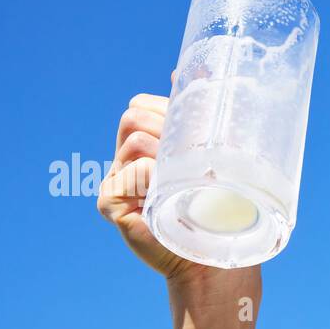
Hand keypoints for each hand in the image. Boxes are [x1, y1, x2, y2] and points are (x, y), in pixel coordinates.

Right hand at [97, 91, 206, 282]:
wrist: (216, 259)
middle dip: (168, 127)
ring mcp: (115, 182)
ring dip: (167, 154)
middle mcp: (125, 162)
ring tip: (186, 181)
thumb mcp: (214, 156)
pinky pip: (131, 171)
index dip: (167, 110)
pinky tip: (167, 196)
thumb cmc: (220, 211)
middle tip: (195, 159)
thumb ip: (196, 114)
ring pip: (134, 138)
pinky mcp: (110, 202)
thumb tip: (186, 69)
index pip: (140, 106)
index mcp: (145, 148)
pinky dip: (154, 178)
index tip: (196, 134)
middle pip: (133, 115)